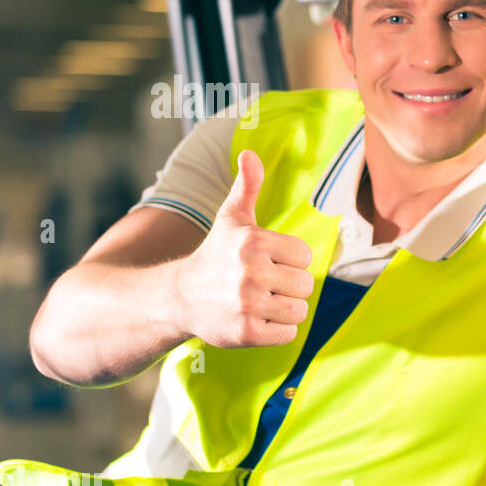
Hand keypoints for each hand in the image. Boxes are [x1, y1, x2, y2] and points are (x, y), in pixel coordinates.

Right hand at [176, 149, 313, 347]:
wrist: (180, 297)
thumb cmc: (215, 255)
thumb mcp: (230, 218)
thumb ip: (247, 186)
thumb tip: (251, 152)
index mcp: (253, 242)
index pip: (304, 256)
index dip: (289, 261)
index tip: (266, 262)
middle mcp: (250, 272)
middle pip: (305, 285)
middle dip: (288, 287)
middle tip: (261, 285)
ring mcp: (248, 304)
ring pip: (300, 310)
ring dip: (284, 309)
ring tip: (259, 302)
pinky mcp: (247, 333)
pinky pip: (289, 333)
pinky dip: (277, 330)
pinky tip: (255, 319)